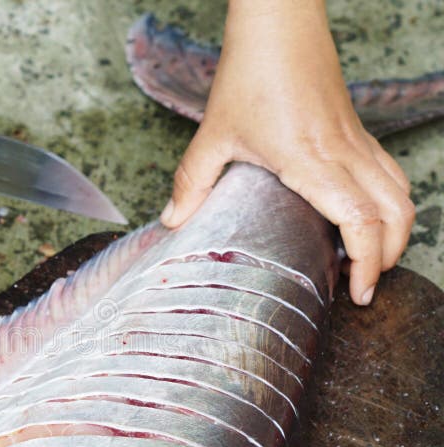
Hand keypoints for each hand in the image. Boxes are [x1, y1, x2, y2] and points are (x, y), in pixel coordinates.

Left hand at [160, 0, 414, 305]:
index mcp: (312, 161)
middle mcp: (344, 153)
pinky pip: (389, 172)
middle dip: (389, 257)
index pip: (361, 220)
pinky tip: (366, 216)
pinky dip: (390, 202)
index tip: (359, 292)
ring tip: (370, 259)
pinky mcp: (357, 130)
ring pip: (401, 191)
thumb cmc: (250, 73)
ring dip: (396, 230)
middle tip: (364, 287)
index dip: (369, 262)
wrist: (280, 23)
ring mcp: (357, 140)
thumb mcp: (214, 134)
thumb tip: (173, 221)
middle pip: (395, 213)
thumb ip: (192, 182)